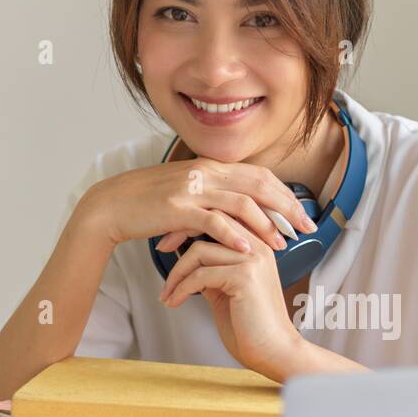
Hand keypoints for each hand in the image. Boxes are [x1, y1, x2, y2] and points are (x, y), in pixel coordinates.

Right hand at [78, 157, 316, 254]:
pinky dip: (233, 234)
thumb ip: (214, 195)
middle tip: (306, 229)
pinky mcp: (177, 208)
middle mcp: (205, 172)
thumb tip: (241, 208)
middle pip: (259, 185)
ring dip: (266, 224)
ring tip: (282, 244)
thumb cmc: (149, 204)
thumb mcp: (187, 192)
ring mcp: (191, 188)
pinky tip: (247, 248)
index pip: (259, 176)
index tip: (303, 215)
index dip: (285, 195)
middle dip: (287, 208)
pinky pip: (212, 220)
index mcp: (211, 167)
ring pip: (241, 202)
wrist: (111, 205)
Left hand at [157, 224, 304, 380]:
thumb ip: (212, 270)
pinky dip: (181, 289)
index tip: (170, 241)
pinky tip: (175, 301)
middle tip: (162, 251)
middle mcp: (257, 247)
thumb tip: (188, 261)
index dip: (190, 223)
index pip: (219, 217)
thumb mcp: (226, 290)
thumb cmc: (251, 327)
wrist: (273, 352)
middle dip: (179, 234)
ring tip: (168, 292)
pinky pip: (200, 275)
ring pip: (199, 251)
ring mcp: (252, 260)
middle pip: (209, 222)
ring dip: (176, 273)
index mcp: (256, 245)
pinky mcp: (244, 277)